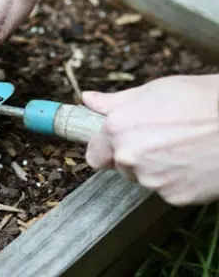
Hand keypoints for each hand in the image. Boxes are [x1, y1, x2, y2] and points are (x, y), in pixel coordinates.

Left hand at [83, 74, 218, 205]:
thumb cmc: (200, 100)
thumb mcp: (153, 91)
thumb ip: (115, 102)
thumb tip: (88, 100)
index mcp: (118, 129)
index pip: (94, 155)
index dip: (106, 149)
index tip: (118, 144)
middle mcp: (129, 156)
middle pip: (121, 167)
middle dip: (134, 157)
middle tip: (161, 140)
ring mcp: (152, 179)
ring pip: (145, 179)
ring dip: (157, 169)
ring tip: (183, 148)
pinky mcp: (175, 196)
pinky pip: (168, 190)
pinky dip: (178, 181)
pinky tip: (194, 162)